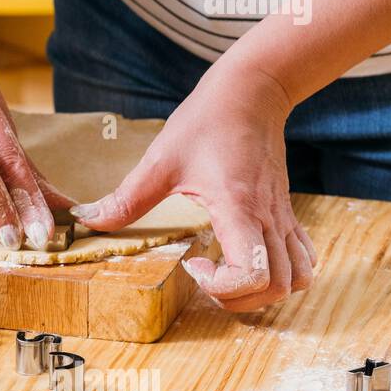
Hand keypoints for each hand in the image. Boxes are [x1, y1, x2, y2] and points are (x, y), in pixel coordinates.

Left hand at [70, 62, 316, 311]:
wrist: (252, 91)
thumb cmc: (208, 121)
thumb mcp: (159, 161)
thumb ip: (126, 198)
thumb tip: (88, 219)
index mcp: (239, 209)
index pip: (254, 275)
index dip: (223, 287)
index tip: (192, 265)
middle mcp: (268, 219)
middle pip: (277, 288)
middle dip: (238, 299)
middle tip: (204, 277)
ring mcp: (283, 217)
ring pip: (298, 278)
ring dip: (263, 291)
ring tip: (226, 274)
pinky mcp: (287, 213)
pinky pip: (303, 259)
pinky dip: (282, 274)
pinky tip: (247, 260)